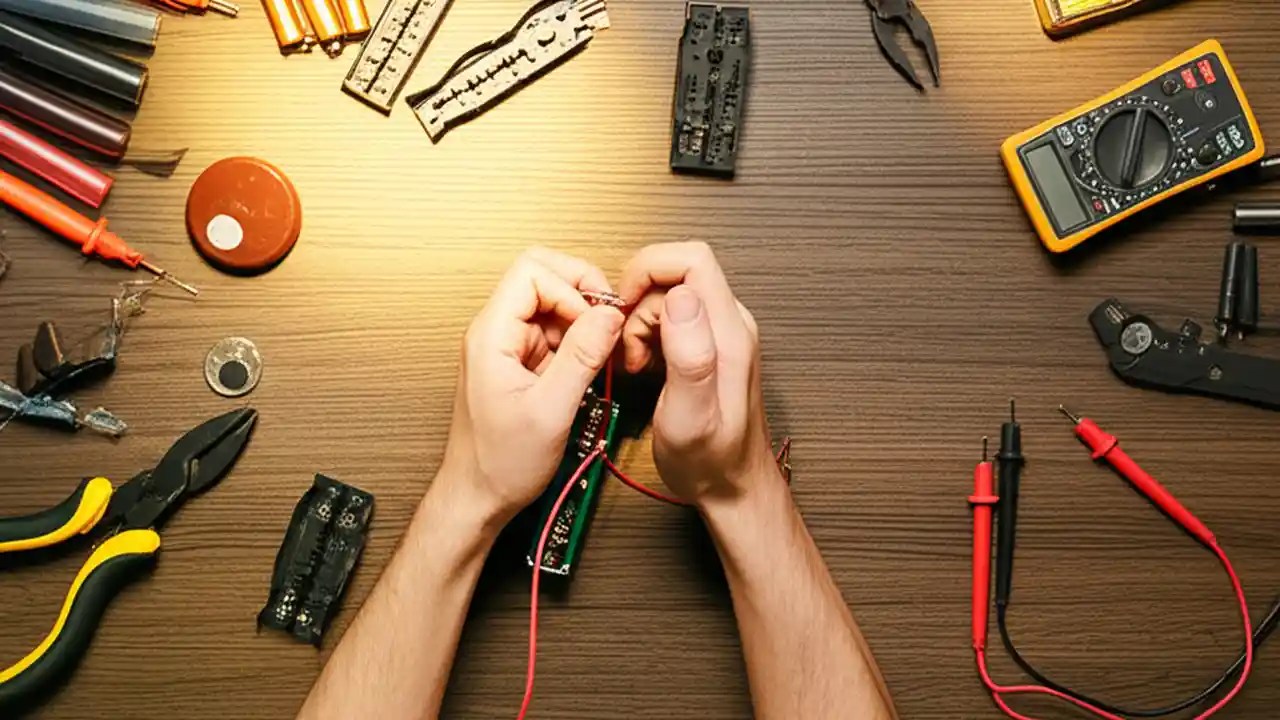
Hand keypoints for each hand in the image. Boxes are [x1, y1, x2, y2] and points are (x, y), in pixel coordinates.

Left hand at [437, 248, 623, 526]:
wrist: (478, 497)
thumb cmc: (499, 464)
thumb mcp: (551, 411)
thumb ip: (582, 358)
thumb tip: (608, 315)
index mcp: (491, 336)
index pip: (532, 272)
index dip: (572, 288)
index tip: (596, 320)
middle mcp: (495, 334)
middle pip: (542, 279)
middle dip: (581, 294)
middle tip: (607, 321)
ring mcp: (507, 347)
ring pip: (552, 307)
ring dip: (582, 322)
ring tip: (602, 354)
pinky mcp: (519, 364)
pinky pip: (553, 335)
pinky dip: (576, 344)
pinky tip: (588, 370)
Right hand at [618, 242, 779, 509]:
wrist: (734, 486)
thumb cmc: (712, 461)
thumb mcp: (691, 418)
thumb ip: (690, 357)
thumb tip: (680, 298)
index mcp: (729, 334)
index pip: (693, 259)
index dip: (649, 271)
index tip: (624, 308)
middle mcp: (731, 324)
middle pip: (676, 274)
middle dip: (638, 303)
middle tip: (628, 350)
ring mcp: (722, 333)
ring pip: (670, 295)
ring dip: (640, 322)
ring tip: (636, 364)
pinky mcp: (710, 344)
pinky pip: (672, 317)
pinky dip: (648, 334)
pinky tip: (645, 366)